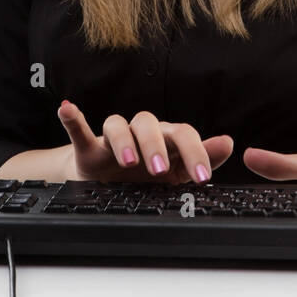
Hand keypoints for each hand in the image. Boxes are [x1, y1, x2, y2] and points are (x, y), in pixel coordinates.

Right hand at [56, 100, 233, 184]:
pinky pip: (78, 130)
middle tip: (160, 171)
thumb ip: (202, 157)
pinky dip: (73, 118)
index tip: (202, 178)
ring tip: (126, 161)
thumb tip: (229, 142)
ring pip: (117, 124)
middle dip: (155, 146)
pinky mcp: (87, 148)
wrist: (108, 187)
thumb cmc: (146, 177)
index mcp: (165, 138)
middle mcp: (140, 133)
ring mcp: (112, 140)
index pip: (182, 134)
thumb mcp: (177, 171)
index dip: (195, 153)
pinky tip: (67, 109)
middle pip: (149, 123)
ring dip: (122, 139)